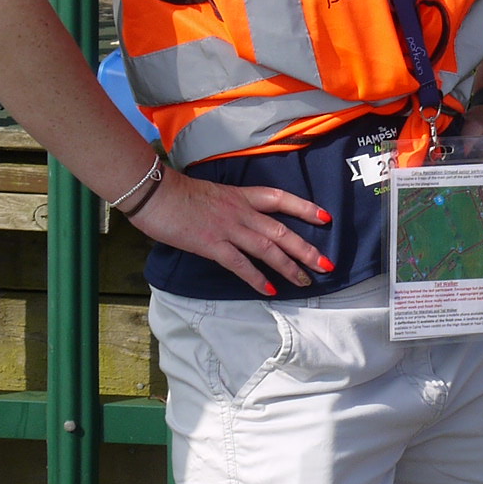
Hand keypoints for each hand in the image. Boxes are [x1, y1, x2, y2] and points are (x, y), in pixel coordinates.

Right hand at [127, 167, 333, 295]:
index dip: (304, 208)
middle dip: (307, 249)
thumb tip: (237, 222)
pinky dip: (256, 278)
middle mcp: (241, 211)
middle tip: (327, 263)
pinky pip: (240, 264)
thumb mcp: (212, 195)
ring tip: (305, 281)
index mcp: (242, 196)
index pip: (281, 198)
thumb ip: (229, 208)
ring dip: (289, 266)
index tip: (325, 217)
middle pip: (282, 230)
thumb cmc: (177, 193)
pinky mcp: (212, 245)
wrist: (155, 193)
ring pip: (268, 248)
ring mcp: (229, 228)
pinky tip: (269, 290)